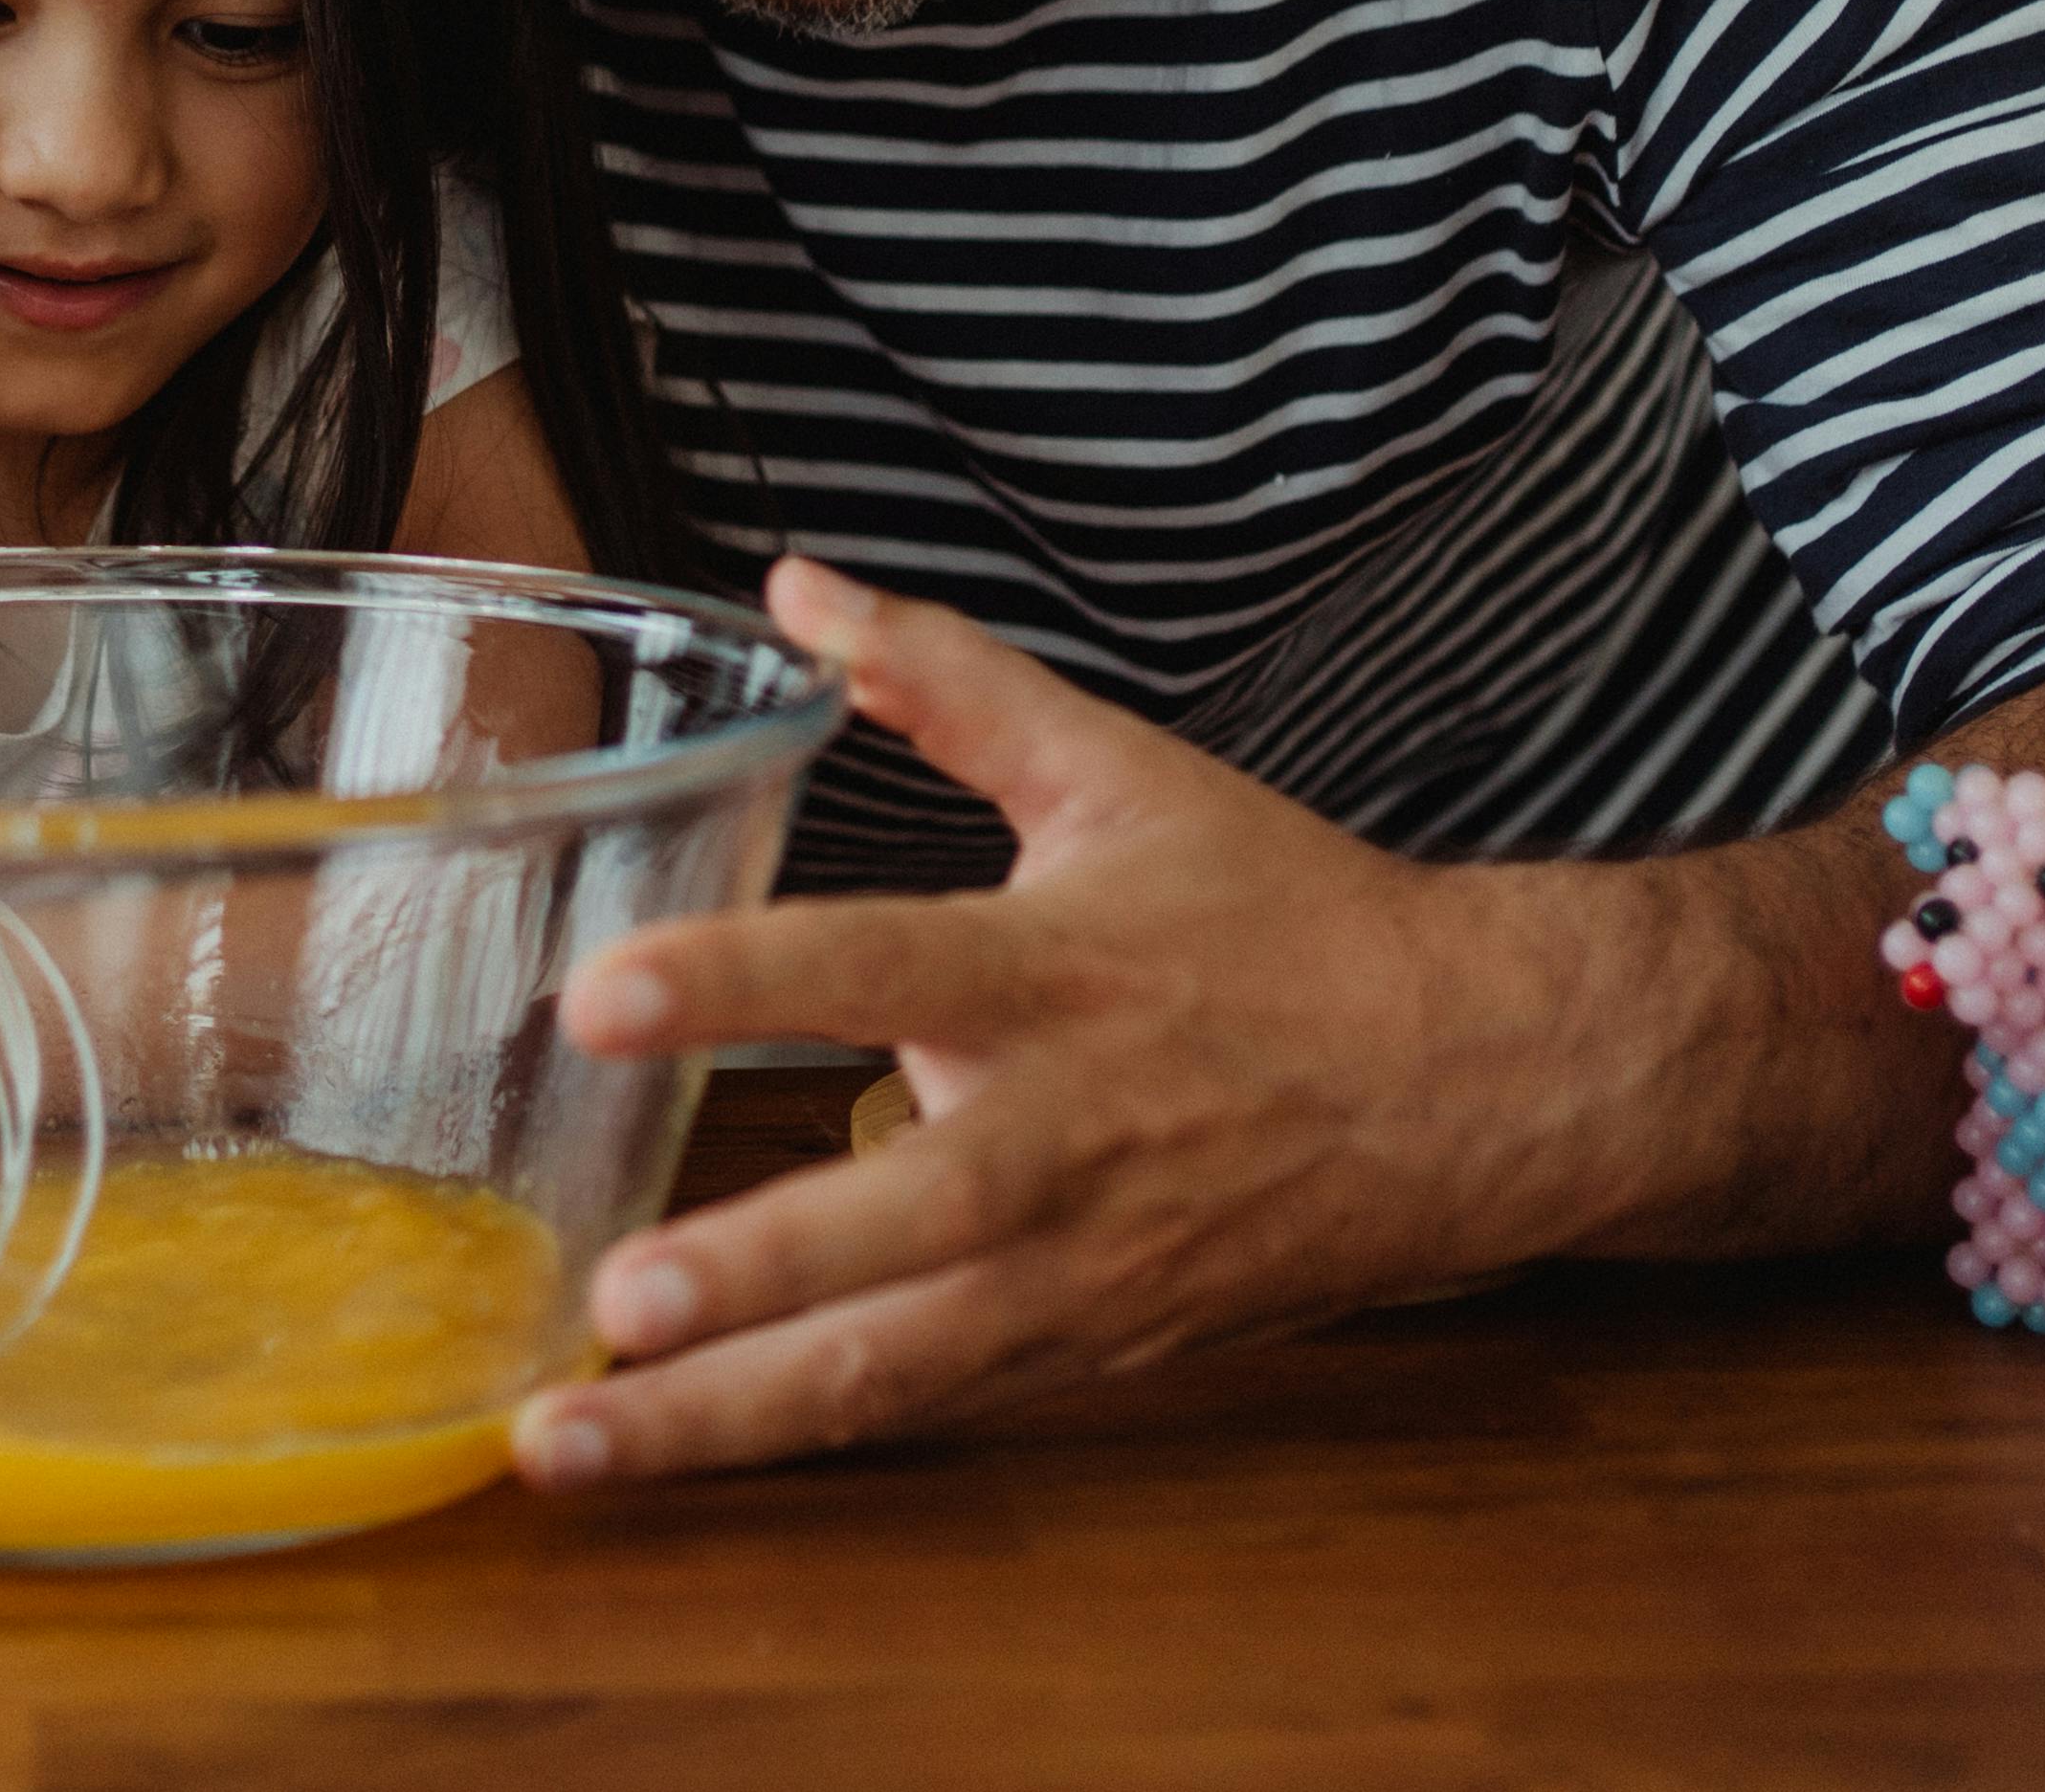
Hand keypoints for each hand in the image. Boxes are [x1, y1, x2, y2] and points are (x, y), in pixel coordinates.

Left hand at [515, 559, 1620, 1486]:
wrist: (1478, 1083)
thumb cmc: (1290, 922)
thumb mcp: (1118, 774)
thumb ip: (945, 681)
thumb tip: (797, 586)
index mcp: (1056, 974)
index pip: (878, 966)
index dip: (738, 983)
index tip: (597, 998)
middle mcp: (1062, 1138)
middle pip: (900, 1220)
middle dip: (754, 1272)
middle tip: (609, 1302)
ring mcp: (1078, 1267)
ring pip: (894, 1361)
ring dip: (727, 1413)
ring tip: (566, 1441)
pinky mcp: (1086, 1347)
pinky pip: (925, 1408)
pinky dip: (797, 1442)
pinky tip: (664, 1457)